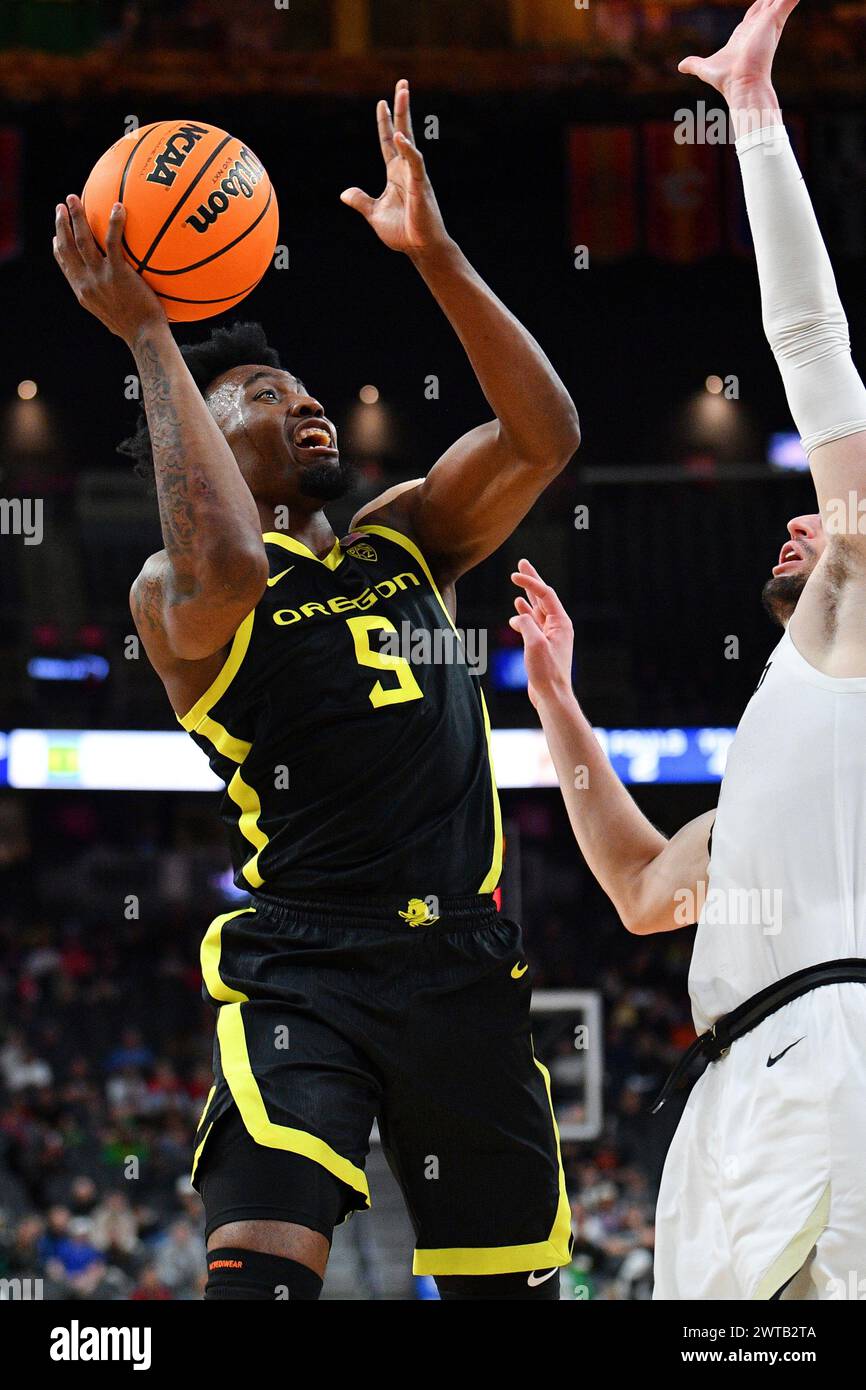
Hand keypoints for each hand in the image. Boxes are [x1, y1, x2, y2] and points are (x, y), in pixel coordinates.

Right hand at [53, 195, 165, 344]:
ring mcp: (100, 278)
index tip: (56, 235)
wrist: (145, 338)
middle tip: (61, 207)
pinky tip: (118, 207)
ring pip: (82, 240)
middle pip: (67, 247)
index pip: (65, 265)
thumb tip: (120, 294)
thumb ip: (111, 300)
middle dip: (61, 224)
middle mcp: (86, 283)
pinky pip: (113, 242)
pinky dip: (114, 222)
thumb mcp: (115, 317)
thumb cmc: (138, 330)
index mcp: (83, 293)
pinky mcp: (117, 274)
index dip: (58, 247)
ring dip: (76, 216)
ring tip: (74, 199)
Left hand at [340, 79, 449, 255]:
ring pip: (409, 139)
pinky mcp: (421, 186)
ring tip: (403, 93)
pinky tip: (400, 137)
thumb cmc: (402, 232)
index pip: (388, 143)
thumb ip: (360, 200)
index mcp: (395, 174)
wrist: (420, 248)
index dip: (384, 123)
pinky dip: (408, 150)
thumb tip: (344, 193)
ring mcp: (415, 175)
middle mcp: (406, 169)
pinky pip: (415, 163)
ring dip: (405, 115)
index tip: (381, 103)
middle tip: (402, 84)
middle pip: (402, 132)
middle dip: (401, 108)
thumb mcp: (374, 213)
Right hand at [509, 559, 573, 708]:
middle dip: (532, 581)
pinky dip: (523, 616)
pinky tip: (516, 611)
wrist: (551, 695)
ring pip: (536, 609)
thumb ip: (526, 624)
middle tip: (522, 564)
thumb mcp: (534, 643)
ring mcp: (550, 635)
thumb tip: (518, 617)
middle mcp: (558, 626)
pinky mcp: (542, 645)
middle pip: (543, 597)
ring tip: (518, 582)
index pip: (545, 594)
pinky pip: (532, 624)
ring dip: (527, 596)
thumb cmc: (546, 671)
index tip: (514, 576)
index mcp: (561, 623)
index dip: (530, 582)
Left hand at [678, 0, 798, 104]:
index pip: (754, 11)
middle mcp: (759, 26)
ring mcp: (767, 23)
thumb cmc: (726, 80)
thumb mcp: (705, 68)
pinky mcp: (773, 21)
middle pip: (767, 1)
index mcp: (745, 33)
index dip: (759, 2)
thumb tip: (681, 66)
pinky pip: (787, 1)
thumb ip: (695, 64)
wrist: (741, 85)